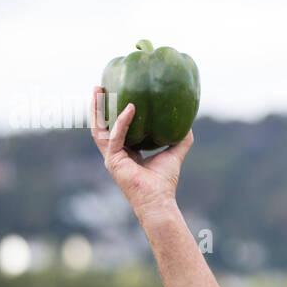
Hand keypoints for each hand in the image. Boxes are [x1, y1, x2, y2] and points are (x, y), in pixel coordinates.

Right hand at [89, 87, 193, 217]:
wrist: (160, 200)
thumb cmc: (165, 181)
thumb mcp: (174, 153)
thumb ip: (180, 138)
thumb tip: (189, 122)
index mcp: (125, 152)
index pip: (114, 128)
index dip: (112, 112)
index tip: (114, 93)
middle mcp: (114, 154)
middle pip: (100, 125)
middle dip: (97, 106)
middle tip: (99, 86)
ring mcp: (111, 157)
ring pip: (99, 128)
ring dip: (98, 109)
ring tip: (100, 90)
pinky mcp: (113, 161)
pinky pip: (116, 137)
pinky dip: (122, 122)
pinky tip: (130, 108)